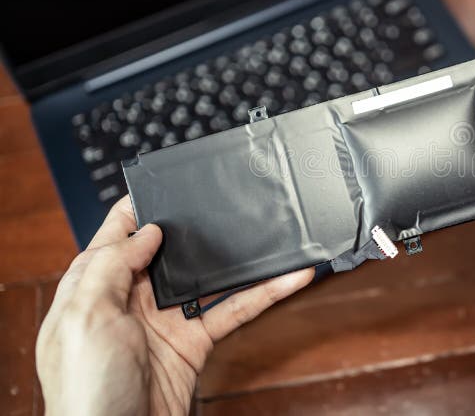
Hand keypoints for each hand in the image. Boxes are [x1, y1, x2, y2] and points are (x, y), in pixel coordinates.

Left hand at [36, 196, 313, 415]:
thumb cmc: (87, 393)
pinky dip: (262, 294)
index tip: (164, 183)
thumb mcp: (85, 317)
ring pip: (207, 279)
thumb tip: (144, 232)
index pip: (113, 237)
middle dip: (193, 227)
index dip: (137, 209)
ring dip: (238, 260)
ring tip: (267, 236)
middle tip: (222, 201)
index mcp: (92, 289)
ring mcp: (163, 323)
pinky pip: (232, 311)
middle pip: (165, 252)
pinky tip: (288, 279)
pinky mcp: (193, 344)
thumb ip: (111, 267)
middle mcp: (128, 302)